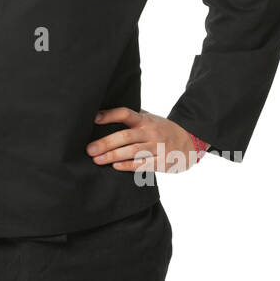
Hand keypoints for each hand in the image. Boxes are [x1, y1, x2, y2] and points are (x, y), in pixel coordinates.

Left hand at [85, 106, 199, 172]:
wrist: (190, 141)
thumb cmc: (161, 130)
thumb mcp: (149, 119)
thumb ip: (132, 118)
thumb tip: (102, 114)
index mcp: (145, 120)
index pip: (125, 114)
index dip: (110, 115)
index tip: (94, 119)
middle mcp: (150, 132)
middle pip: (125, 136)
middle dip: (106, 143)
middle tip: (89, 149)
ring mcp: (157, 147)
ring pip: (132, 151)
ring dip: (113, 156)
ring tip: (97, 159)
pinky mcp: (162, 161)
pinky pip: (143, 164)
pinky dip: (128, 165)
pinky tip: (115, 166)